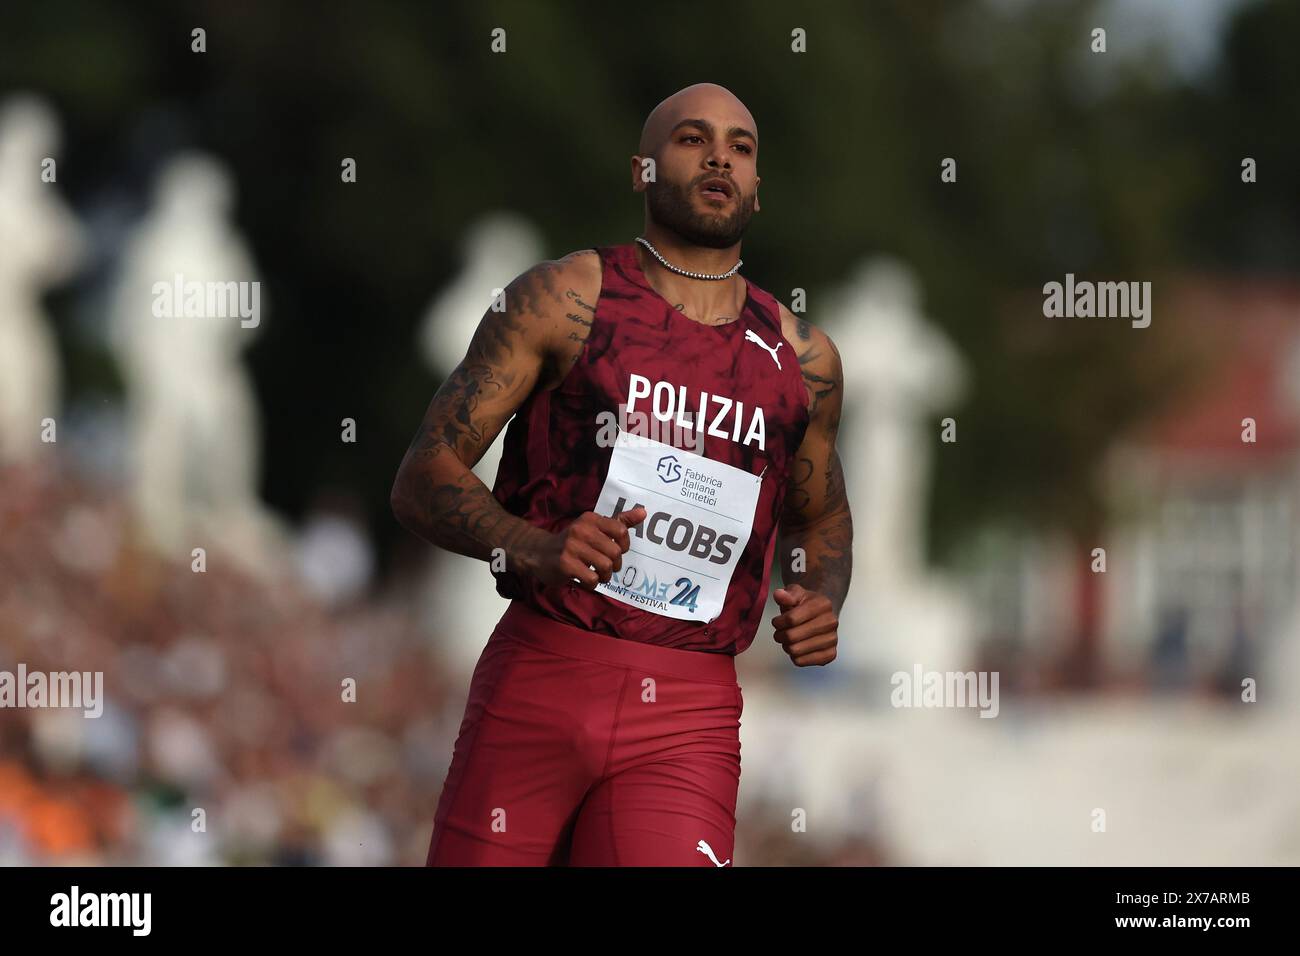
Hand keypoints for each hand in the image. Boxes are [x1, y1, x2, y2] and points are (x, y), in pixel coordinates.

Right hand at [518, 506, 646, 588]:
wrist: (538, 552)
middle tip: (607, 568)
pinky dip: (592, 584)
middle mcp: (581, 530)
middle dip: (615, 565)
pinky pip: (592, 579)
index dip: (624, 545)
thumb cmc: (573, 541)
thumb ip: (619, 521)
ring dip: (605, 576)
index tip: (618, 551)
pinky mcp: (565, 564)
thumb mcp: (594, 527)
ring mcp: (572, 547)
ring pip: (605, 566)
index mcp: (590, 519)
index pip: (621, 530)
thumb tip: (644, 512)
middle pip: (615, 552)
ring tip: (598, 575)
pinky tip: (585, 579)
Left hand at [771, 584, 837, 665]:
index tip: (777, 621)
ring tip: (790, 639)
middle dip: (780, 635)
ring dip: (786, 646)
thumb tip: (779, 595)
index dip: (778, 622)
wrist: (822, 614)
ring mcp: (832, 639)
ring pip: (795, 650)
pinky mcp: (830, 654)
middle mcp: (831, 622)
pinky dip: (795, 656)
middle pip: (791, 636)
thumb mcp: (795, 593)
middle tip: (780, 632)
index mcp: (823, 604)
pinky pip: (802, 661)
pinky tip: (798, 647)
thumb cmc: (806, 604)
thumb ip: (786, 594)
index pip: (791, 619)